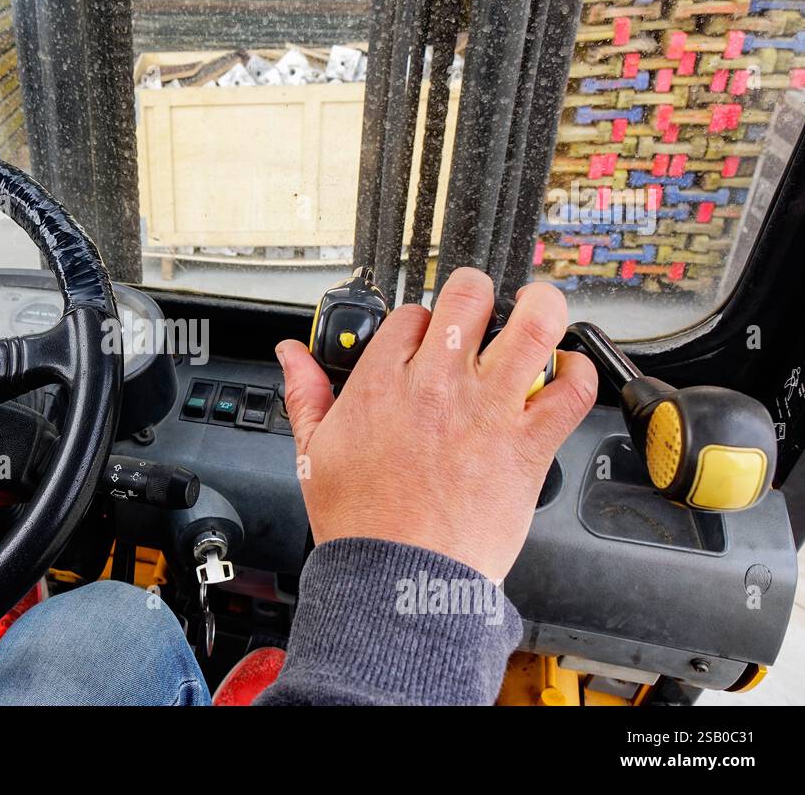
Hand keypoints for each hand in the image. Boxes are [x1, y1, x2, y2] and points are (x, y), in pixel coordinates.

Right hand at [277, 268, 597, 580]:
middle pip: (470, 297)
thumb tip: (291, 356)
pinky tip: (567, 373)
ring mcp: (488, 411)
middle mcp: (438, 387)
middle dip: (479, 292)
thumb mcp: (313, 452)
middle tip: (483, 310)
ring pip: (532, 327)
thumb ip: (306, 394)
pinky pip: (570, 390)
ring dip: (542, 309)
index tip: (430, 338)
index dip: (425, 320)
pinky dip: (578, 373)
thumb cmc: (360, 522)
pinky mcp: (527, 444)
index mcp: (384, 384)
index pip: (413, 314)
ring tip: (539, 311)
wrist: (399, 577)